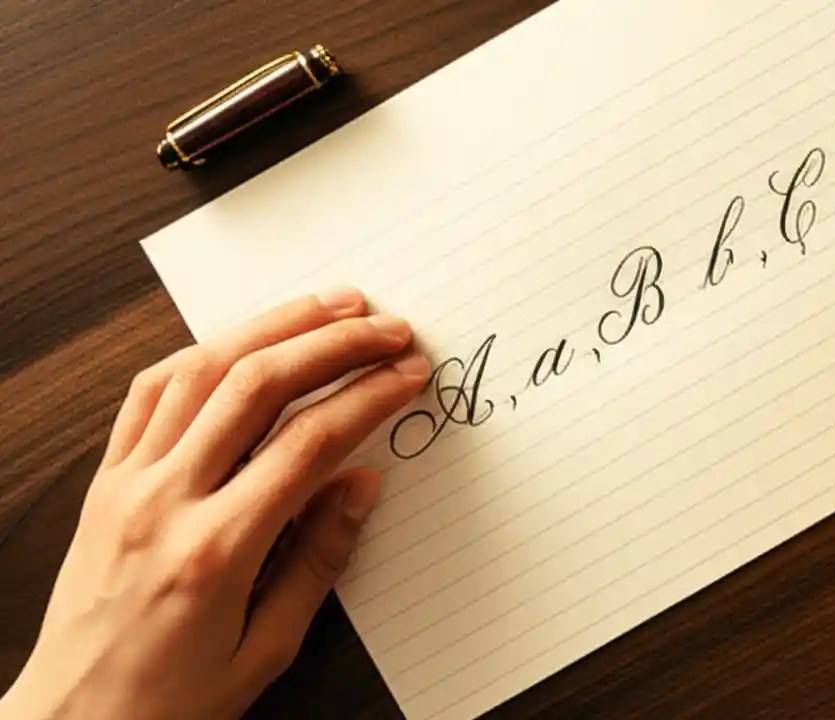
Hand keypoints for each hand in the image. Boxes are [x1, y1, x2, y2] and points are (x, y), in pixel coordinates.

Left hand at [0, 289, 428, 719]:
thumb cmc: (171, 702)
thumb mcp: (266, 649)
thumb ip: (318, 560)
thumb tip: (361, 483)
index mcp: (216, 550)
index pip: (309, 443)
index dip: (368, 397)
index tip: (409, 374)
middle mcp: (165, 501)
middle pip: (258, 386)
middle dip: (332, 342)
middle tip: (386, 325)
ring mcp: (127, 483)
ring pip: (200, 370)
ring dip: (270, 326)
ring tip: (327, 304)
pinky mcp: (104, 482)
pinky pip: (147, 394)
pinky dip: (198, 352)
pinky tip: (239, 339)